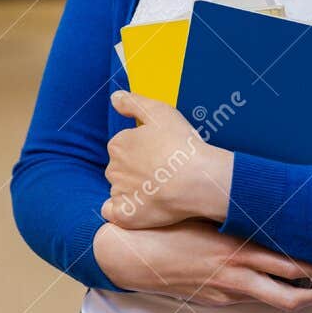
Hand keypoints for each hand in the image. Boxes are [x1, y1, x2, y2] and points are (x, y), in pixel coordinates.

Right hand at [94, 221, 311, 309]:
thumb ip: (240, 215)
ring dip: (300, 294)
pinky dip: (270, 290)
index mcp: (239, 250)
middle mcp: (236, 275)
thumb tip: (271, 205)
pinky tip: (276, 278)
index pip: (294, 265)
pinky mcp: (214, 299)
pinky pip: (251, 297)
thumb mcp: (208, 213)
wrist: (127, 254)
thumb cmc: (168, 224)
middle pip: (292, 293)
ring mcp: (226, 291)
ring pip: (274, 300)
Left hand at [101, 90, 234, 228]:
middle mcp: (114, 168)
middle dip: (138, 168)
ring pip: (121, 189)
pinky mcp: (125, 215)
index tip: (162, 152)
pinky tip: (141, 205)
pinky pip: (115, 212)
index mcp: (119, 144)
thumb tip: (115, 97)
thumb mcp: (160, 112)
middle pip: (121, 167)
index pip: (124, 146)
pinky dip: (124, 210)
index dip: (144, 148)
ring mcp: (119, 193)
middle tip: (165, 170)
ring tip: (162, 188)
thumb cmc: (182, 145)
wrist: (197, 180)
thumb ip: (134, 102)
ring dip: (135, 188)